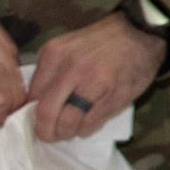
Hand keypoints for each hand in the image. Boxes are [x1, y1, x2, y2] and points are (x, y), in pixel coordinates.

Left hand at [24, 12, 164, 142]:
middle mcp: (71, 67)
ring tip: (69, 132)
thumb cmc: (102, 42)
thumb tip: (36, 102)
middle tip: (48, 135)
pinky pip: (90, 123)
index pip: (32, 94)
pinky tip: (85, 126)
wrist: (139, 33)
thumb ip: (51, 71)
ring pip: (68, 122)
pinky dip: (84, 131)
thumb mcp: (68, 46)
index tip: (35, 121)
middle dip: (44, 131)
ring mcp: (94, 82)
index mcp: (55, 53)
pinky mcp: (115, 95)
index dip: (30, 113)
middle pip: (46, 112)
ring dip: (66, 133)